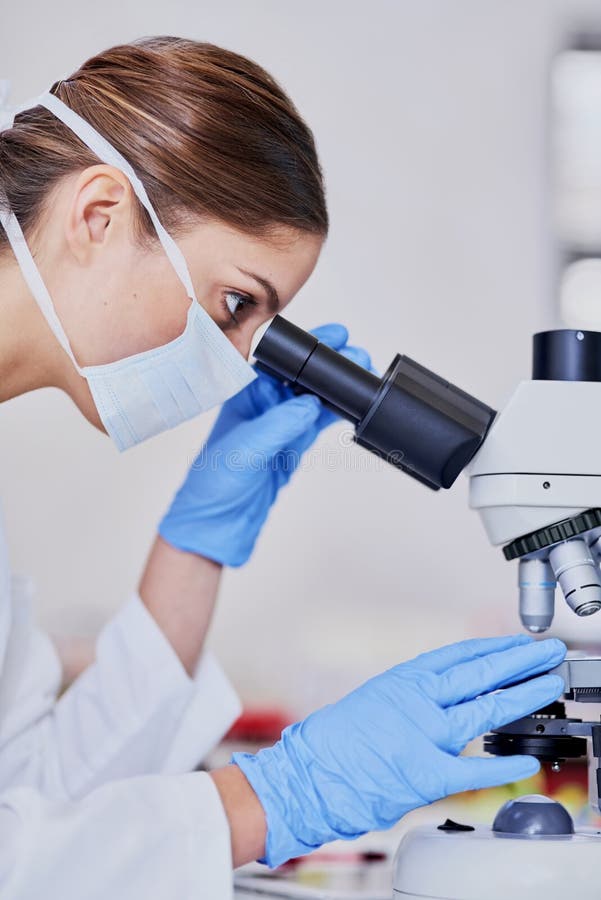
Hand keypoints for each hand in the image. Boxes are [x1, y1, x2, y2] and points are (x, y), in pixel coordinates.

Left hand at [159, 324, 369, 565]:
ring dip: (339, 386)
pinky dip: (337, 411)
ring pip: (315, 395)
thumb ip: (278, 425)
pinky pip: (320, 420)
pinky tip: (352, 405)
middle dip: (332, 362)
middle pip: (303, 373)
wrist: (216, 524)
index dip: (309, 346)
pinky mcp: (292, 444)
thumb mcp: (245, 450)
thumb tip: (309, 404)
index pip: (281, 360)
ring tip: (364, 377)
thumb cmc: (212, 484)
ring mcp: (280, 423)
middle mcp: (263, 403)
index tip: (336, 336)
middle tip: (359, 357)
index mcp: (244, 394)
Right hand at [233, 634, 566, 866]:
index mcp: (403, 680)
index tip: (515, 640)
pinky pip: (473, 770)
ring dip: (522, 696)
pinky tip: (526, 763)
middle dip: (518, 660)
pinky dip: (502, 767)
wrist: (307, 775)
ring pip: (483, 710)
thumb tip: (445, 700)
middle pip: (479, 674)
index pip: (458, 655)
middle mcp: (417, 700)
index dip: (492, 646)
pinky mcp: (425, 774)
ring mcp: (423, 735)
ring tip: (549, 686)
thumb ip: (413, 699)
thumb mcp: (374, 701)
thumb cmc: (334, 742)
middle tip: (548, 651)